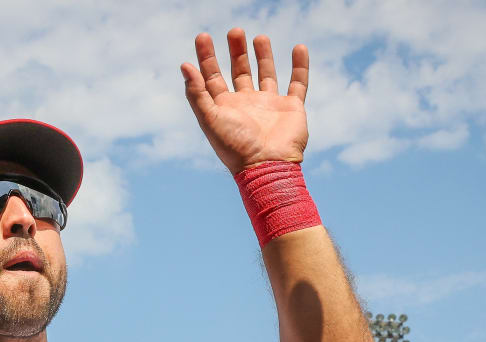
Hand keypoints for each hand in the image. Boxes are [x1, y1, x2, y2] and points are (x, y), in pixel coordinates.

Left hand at [181, 29, 309, 172]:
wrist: (267, 166)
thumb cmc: (235, 146)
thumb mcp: (210, 118)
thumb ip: (196, 93)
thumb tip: (184, 66)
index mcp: (225, 107)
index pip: (212, 76)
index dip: (206, 57)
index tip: (203, 36)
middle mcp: (246, 104)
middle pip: (239, 71)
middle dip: (236, 51)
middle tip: (235, 31)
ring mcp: (270, 105)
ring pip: (266, 74)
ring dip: (263, 56)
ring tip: (259, 37)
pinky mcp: (292, 107)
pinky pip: (298, 83)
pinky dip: (300, 66)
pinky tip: (299, 48)